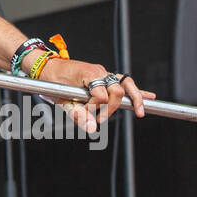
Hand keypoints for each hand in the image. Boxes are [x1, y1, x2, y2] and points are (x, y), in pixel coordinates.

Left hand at [37, 54, 154, 132]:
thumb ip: (77, 115)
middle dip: (113, 108)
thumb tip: (93, 130)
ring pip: (126, 83)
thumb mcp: (61, 100)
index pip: (101, 95)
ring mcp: (103, 72)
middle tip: (100, 119)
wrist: (46, 66)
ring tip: (141, 111)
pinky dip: (136, 91)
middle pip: (118, 90)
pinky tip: (150, 97)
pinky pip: (123, 82)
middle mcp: (99, 71)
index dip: (93, 108)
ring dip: (135, 98)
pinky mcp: (104, 76)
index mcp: (88, 74)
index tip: (83, 111)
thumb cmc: (52, 81)